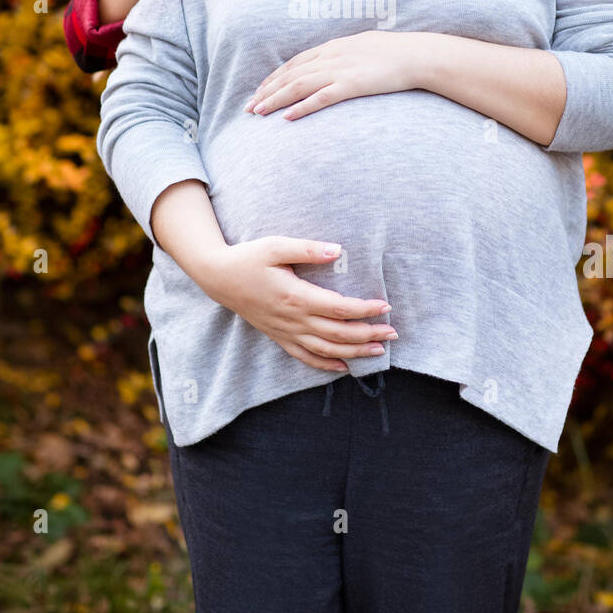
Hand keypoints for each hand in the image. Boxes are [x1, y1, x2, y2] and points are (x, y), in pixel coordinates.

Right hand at [197, 235, 397, 371]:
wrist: (218, 278)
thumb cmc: (249, 258)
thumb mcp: (276, 245)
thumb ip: (307, 249)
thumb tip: (338, 250)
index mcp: (296, 297)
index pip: (339, 308)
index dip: (364, 310)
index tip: (385, 306)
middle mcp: (293, 319)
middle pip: (338, 334)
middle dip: (369, 334)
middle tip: (393, 332)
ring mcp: (286, 332)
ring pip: (326, 350)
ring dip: (355, 352)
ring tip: (379, 350)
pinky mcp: (279, 337)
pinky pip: (305, 357)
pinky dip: (326, 365)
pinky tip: (343, 367)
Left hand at [243, 31, 417, 119]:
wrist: (415, 54)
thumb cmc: (392, 52)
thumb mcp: (362, 47)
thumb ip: (343, 55)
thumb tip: (332, 64)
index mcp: (332, 47)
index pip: (294, 63)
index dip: (274, 78)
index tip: (259, 91)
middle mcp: (331, 57)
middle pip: (290, 75)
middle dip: (267, 91)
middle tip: (249, 108)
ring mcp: (340, 71)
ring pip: (299, 86)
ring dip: (276, 99)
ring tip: (259, 112)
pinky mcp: (352, 85)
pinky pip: (322, 98)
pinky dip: (302, 107)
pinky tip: (287, 118)